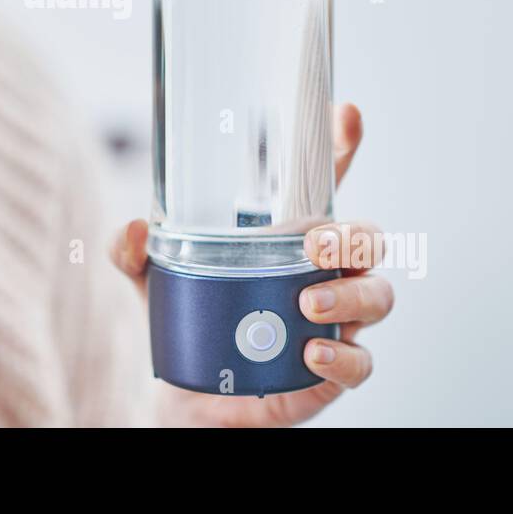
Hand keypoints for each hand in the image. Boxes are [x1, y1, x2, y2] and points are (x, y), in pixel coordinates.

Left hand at [112, 103, 393, 426]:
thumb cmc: (186, 321)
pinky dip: (342, 357)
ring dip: (351, 294)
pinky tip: (308, 353)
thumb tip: (134, 229)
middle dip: (353, 235)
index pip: (324, 185)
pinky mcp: (330, 370)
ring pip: (378, 294)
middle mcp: (320, 273)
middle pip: (368, 238)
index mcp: (286, 238)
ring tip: (307, 302)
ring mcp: (333, 320)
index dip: (341, 146)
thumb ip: (134, 251)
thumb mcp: (152, 280)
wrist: (185, 398)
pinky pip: (360, 362)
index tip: (344, 114)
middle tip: (314, 244)